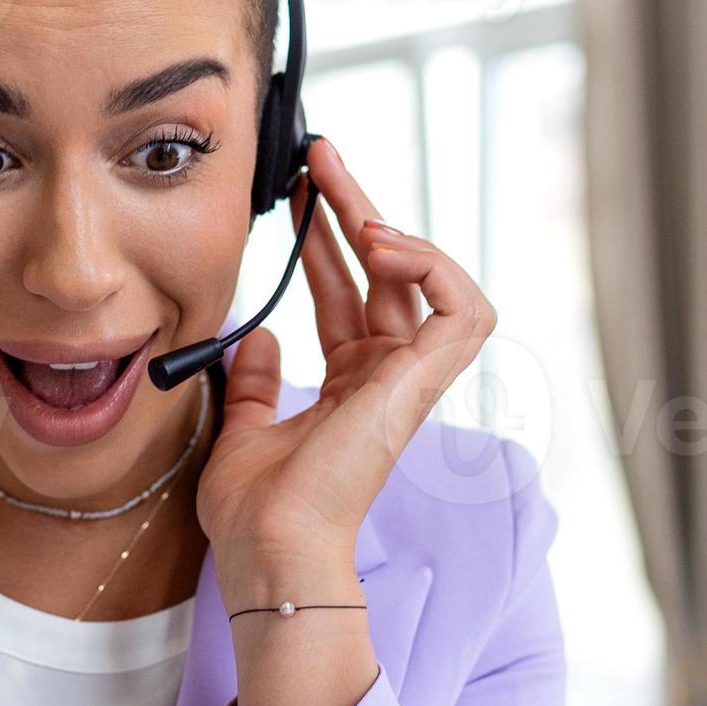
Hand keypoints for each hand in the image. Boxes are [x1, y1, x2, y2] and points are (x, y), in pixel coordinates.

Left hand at [195, 136, 497, 595]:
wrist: (270, 551)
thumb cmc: (257, 514)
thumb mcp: (242, 430)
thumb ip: (255, 381)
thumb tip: (257, 335)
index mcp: (351, 387)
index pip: (348, 293)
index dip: (324, 239)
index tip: (293, 193)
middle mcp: (385, 379)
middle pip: (385, 272)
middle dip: (353, 205)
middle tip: (316, 155)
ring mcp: (408, 381)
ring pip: (429, 279)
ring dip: (391, 223)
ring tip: (341, 188)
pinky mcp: (423, 385)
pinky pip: (463, 310)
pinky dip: (433, 266)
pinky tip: (381, 243)